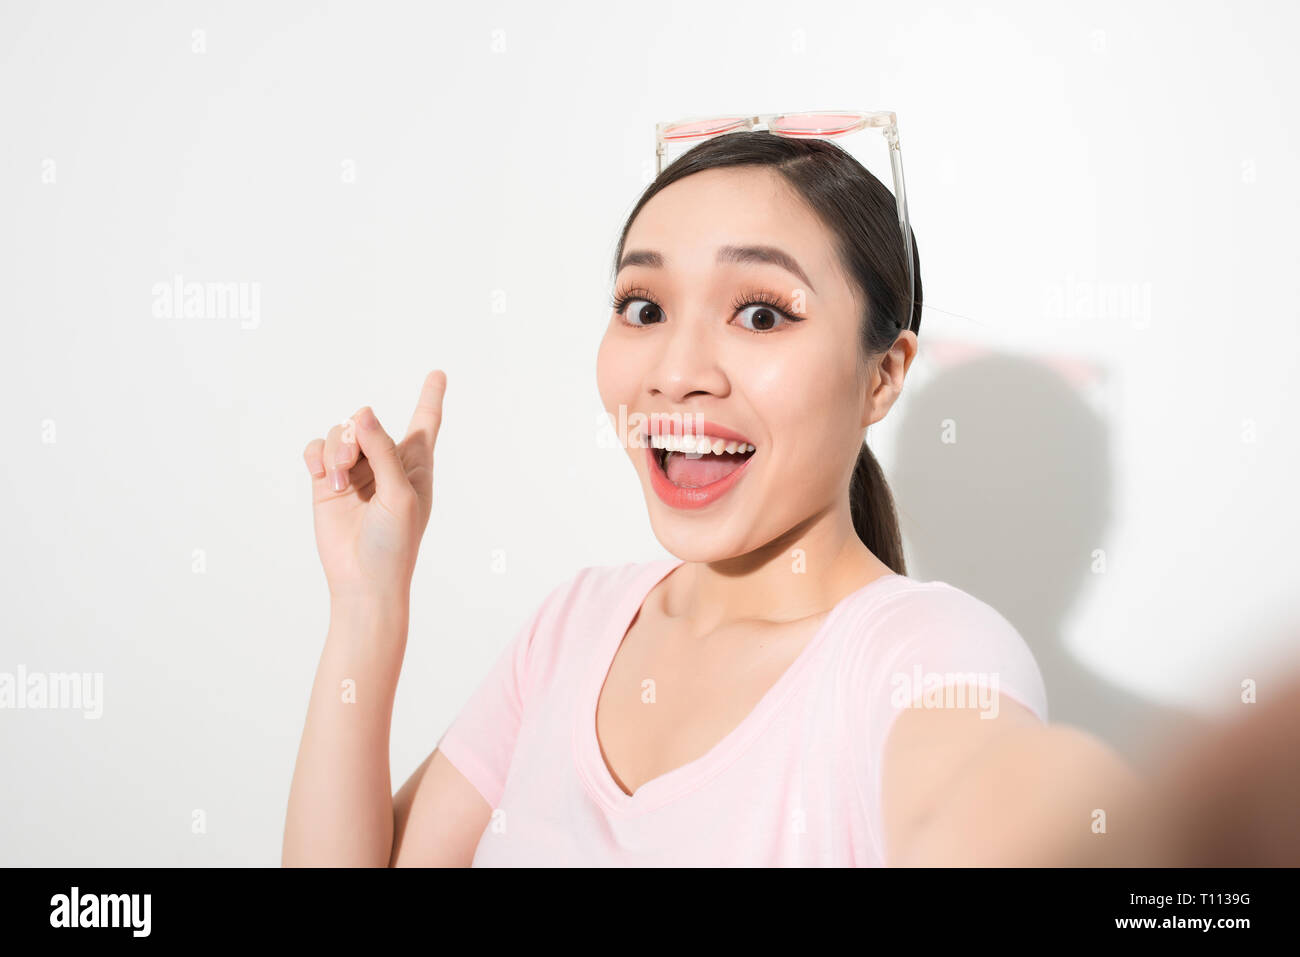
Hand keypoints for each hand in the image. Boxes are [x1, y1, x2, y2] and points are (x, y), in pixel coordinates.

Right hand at [302, 371, 446, 602]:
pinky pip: (318, 448)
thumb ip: (383, 453)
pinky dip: (317, 454)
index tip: (439, 373)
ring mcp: (356, 471)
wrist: (362, 580)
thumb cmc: (394, 542)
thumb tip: (364, 414)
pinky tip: (321, 473)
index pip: (425, 423)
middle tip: (348, 463)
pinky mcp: (328, 482)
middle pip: (368, 422)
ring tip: (337, 477)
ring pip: (341, 432)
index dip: (431, 396)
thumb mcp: (400, 495)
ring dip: (336, 447)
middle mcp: (385, 463)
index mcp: (415, 465)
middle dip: (356, 434)